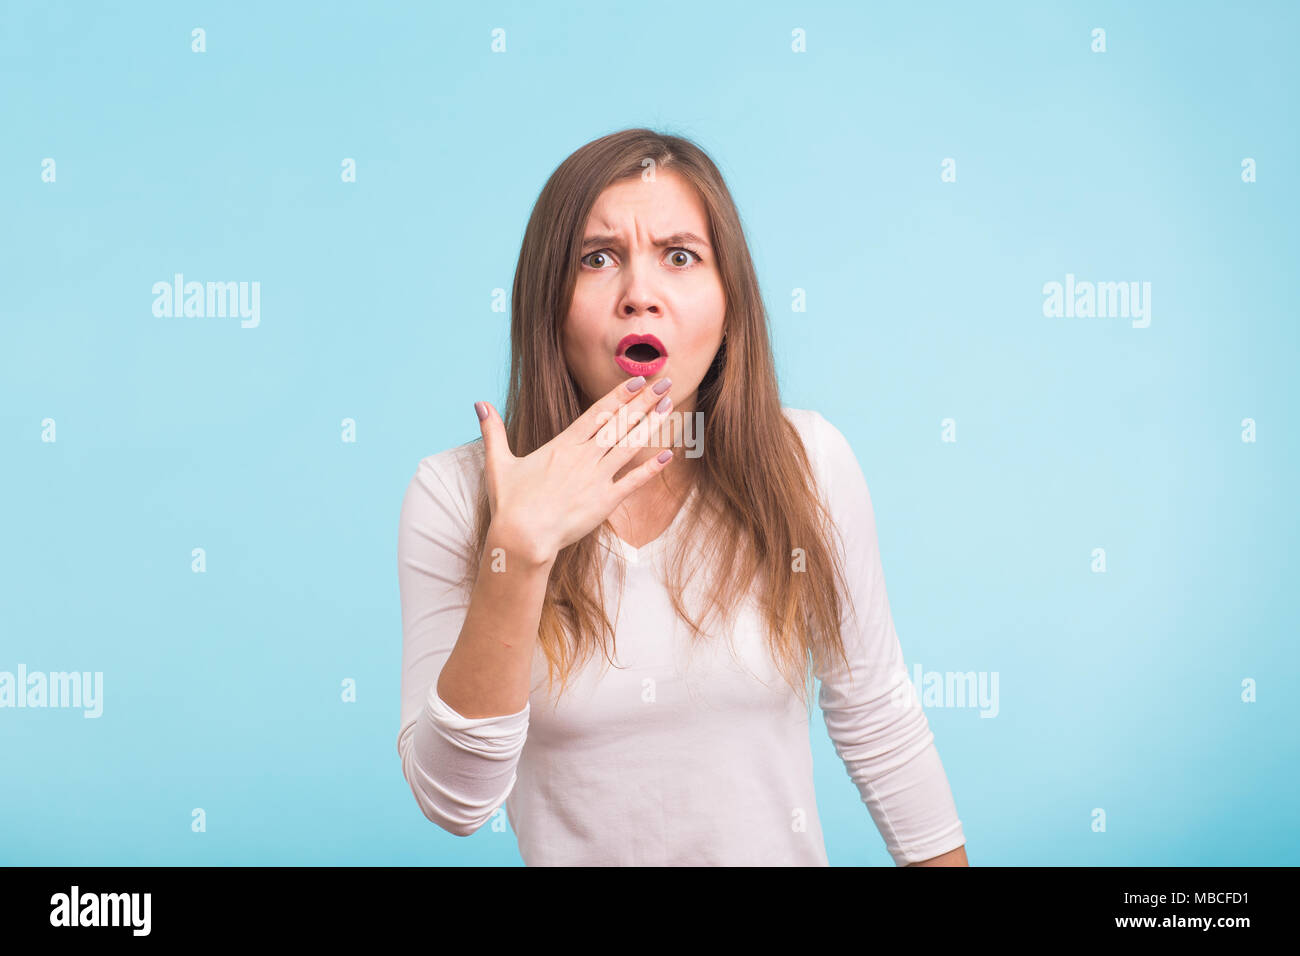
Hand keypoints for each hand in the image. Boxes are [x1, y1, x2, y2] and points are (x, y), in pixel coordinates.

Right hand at [473, 377, 674, 564]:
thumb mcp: (499, 463)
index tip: (638, 381)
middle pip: (619, 423)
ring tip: (669, 408)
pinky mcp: (605, 502)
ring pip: (630, 445)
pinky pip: (633, 482)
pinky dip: (650, 469)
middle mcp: (584, 457)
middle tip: (666, 384)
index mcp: (562, 445)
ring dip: (651, 425)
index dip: (620, 395)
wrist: (522, 537)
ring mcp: (597, 478)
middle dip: (644, 402)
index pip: (598, 413)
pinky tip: (667, 456)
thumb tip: (479, 403)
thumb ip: (494, 431)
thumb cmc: (510, 503)